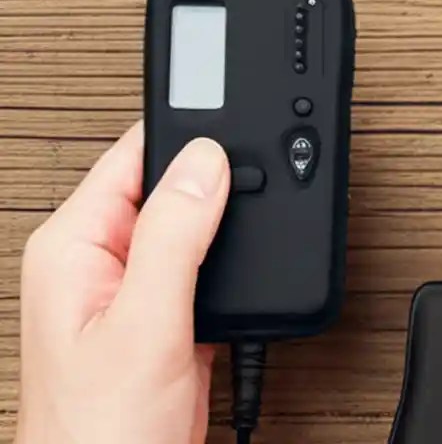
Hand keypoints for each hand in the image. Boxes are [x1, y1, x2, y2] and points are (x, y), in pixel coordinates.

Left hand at [18, 123, 229, 443]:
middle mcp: (99, 262)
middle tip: (260, 189)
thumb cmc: (100, 431)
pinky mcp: (166, 317)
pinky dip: (234, 266)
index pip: (133, 157)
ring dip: (228, 225)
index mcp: (74, 246)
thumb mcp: (145, 322)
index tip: (237, 135)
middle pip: (169, 186)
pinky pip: (206, 267)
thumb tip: (206, 163)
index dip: (187, 140)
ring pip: (193, 226)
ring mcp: (133, 290)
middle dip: (217, 182)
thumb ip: (175, 236)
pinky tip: (247, 277)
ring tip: (258, 229)